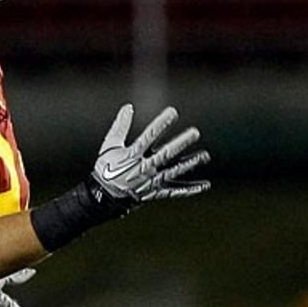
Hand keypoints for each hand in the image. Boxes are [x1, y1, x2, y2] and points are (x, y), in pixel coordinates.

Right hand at [92, 104, 209, 203]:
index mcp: (131, 156)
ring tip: (205, 156)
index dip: (160, 124)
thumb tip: (128, 107)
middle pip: (164, 155)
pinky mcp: (154, 193)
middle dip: (180, 144)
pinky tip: (204, 185)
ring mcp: (150, 182)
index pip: (148, 137)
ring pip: (173, 172)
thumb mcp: (109, 146)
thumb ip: (119, 127)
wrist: (102, 199)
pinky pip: (174, 192)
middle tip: (195, 132)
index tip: (173, 112)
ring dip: (189, 164)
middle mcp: (142, 169)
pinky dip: (190, 190)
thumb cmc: (105, 170)